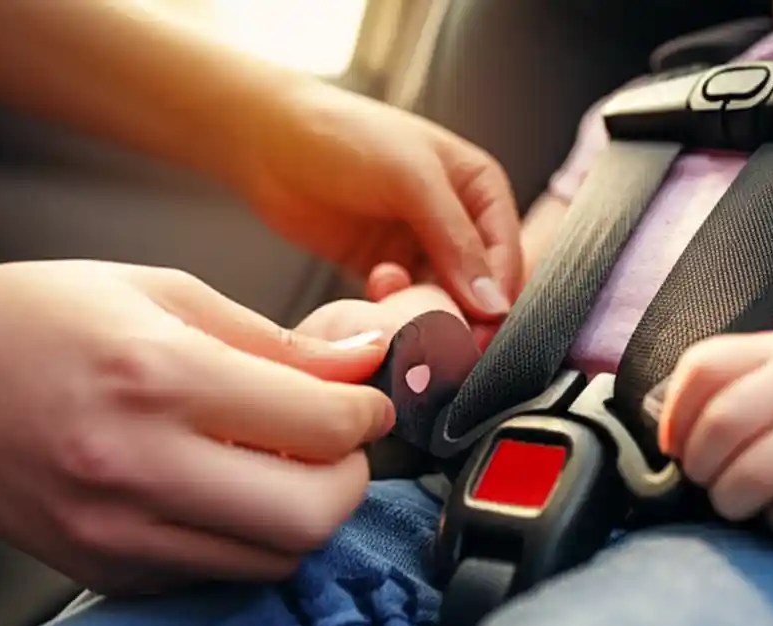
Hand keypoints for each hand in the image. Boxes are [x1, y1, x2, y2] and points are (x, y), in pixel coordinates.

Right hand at [0, 261, 393, 592]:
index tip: (364, 402)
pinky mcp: (105, 570)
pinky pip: (216, 574)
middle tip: (337, 446)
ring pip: (272, 561)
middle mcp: (138, 466)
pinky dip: (244, 540)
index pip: (319, 426)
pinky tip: (222, 491)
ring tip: (279, 465)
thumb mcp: (161, 291)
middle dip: (350, 480)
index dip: (365, 413)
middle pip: (310, 517)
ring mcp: (118, 532)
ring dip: (302, 516)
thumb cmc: (32, 319)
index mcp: (158, 377)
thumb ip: (273, 339)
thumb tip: (358, 361)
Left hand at [230, 78, 521, 320]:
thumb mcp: (411, 179)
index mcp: (479, 187)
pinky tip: (374, 287)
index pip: (506, 254)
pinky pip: (402, 304)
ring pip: (440, 300)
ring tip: (397, 298)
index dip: (498, 296)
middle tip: (442, 340)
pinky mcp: (381, 268)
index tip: (481, 332)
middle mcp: (455, 218)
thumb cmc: (342, 137)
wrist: (265, 139)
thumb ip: (456, 241)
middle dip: (460, 312)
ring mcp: (417, 245)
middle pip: (478, 285)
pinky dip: (393, 308)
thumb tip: (493, 304)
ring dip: (422, 311)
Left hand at [658, 331, 772, 534]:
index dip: (674, 411)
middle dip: (699, 463)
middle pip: (725, 421)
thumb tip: (667, 434)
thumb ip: (730, 382)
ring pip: (760, 470)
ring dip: (731, 499)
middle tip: (702, 480)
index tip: (673, 445)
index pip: (704, 364)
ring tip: (733, 503)